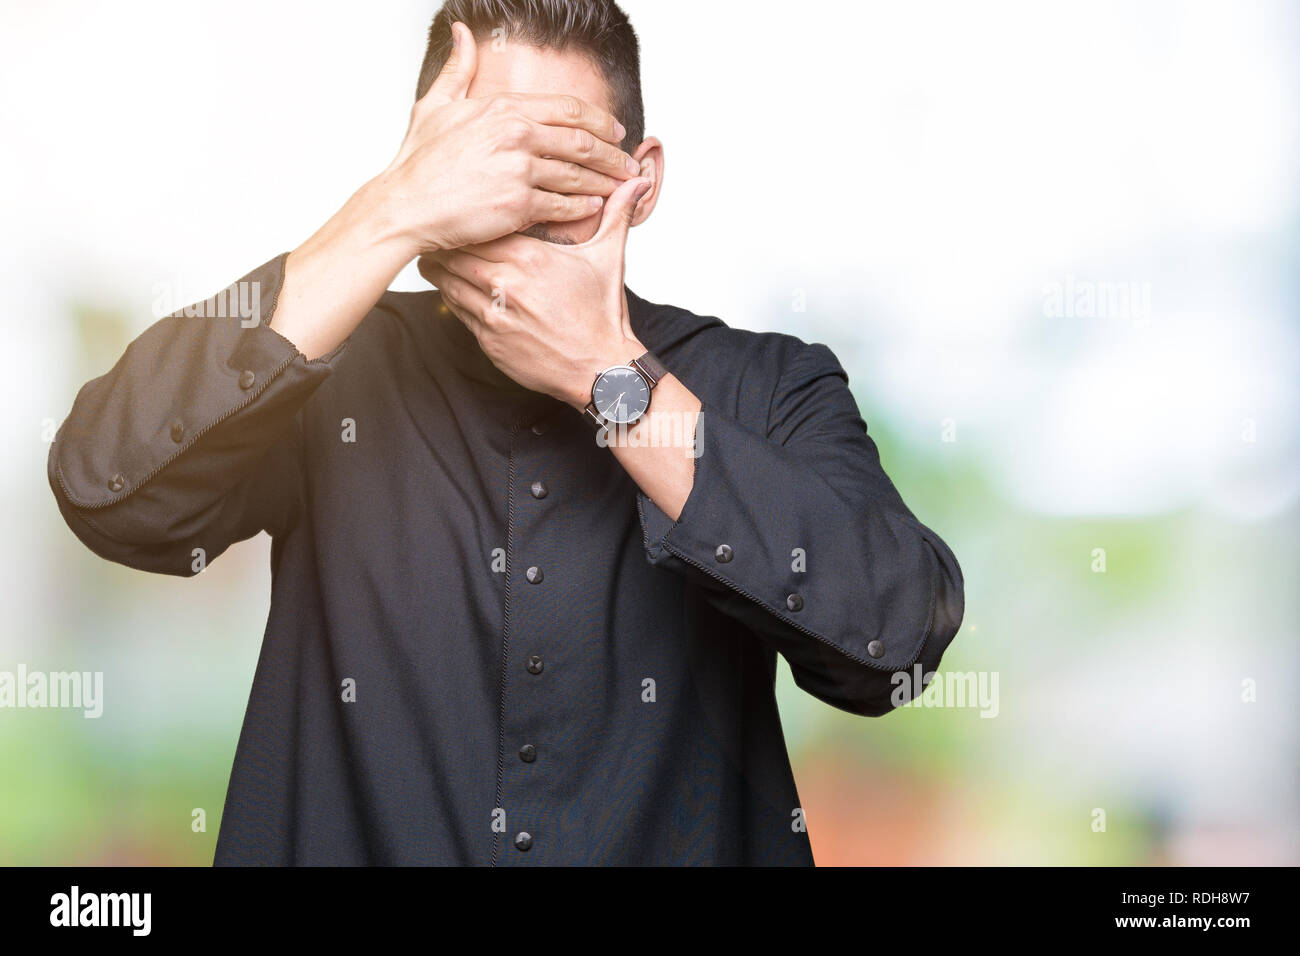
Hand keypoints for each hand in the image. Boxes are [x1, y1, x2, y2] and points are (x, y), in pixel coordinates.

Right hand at [377, 21, 638, 254]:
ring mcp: (519, 170)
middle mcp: (516, 134)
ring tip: (620, 186)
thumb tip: (462, 33)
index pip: (567, 108)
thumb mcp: (436, 106)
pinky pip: (563, 205)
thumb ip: (459, 69)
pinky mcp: (518, 205)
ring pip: (578, 174)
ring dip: (604, 180)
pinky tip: (595, 207)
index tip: (614, 130)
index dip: (598, 119)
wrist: (404, 205)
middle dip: (611, 153)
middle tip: (628, 161)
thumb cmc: (417, 163)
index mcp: (502, 108)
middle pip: (582, 140)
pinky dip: (584, 207)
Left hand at [419, 175, 653, 407]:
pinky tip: (454, 287)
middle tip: (436, 231)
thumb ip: (616, 216)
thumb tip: (636, 182)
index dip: (465, 219)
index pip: (480, 227)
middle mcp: (507, 284)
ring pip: (447, 283)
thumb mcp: (608, 259)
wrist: (600, 370)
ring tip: (434, 256)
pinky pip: (456, 312)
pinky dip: (452, 297)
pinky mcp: (489, 340)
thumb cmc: (602, 315)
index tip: (459, 212)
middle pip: (454, 253)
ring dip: (440, 270)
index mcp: (531, 257)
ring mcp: (494, 314)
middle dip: (443, 243)